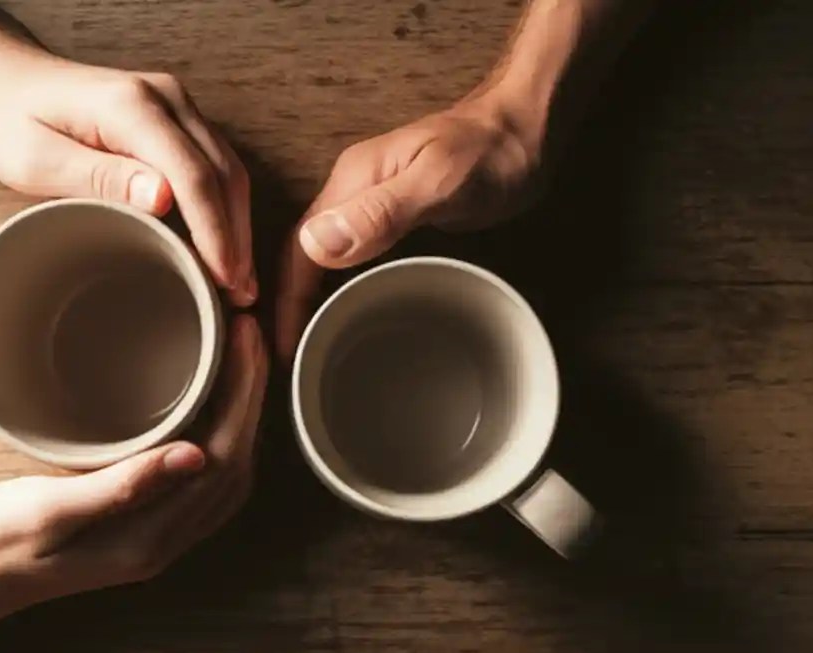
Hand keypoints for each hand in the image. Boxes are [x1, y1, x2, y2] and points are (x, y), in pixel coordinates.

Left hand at [0, 52, 255, 304]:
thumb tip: (163, 197)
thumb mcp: (37, 159)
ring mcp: (174, 105)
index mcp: (130, 107)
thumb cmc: (11, 123)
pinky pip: (214, 163)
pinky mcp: (175, 118)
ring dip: (237, 224)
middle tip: (240, 294)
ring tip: (238, 280)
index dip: (215, 232)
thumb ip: (99, 177)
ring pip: (227, 168)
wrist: (5, 82)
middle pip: (222, 173)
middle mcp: (164, 98)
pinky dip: (225, 206)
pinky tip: (224, 243)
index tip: (224, 278)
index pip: (193, 175)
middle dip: (236, 236)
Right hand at [0, 316, 268, 613]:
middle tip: (250, 332)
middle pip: (235, 463)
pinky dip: (217, 434)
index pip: (223, 459)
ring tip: (241, 358)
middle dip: (251, 396)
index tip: (245, 338)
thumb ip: (122, 486)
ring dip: (240, 415)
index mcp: (148, 539)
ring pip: (223, 472)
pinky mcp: (140, 525)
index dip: (243, 395)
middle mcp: (163, 542)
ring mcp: (153, 536)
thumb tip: (196, 456)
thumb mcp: (49, 509)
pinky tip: (209, 405)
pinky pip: (199, 477)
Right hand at [275, 98, 544, 355]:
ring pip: (329, 259)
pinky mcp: (397, 217)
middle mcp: (353, 192)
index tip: (285, 351)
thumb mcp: (439, 182)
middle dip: (294, 308)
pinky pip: (358, 258)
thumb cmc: (491, 153)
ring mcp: (374, 203)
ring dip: (317, 301)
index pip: (299, 247)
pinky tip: (357, 314)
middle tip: (297, 362)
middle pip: (306, 255)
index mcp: (351, 182)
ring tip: (318, 349)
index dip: (287, 301)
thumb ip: (379, 212)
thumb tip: (314, 245)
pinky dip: (348, 289)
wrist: (527, 129)